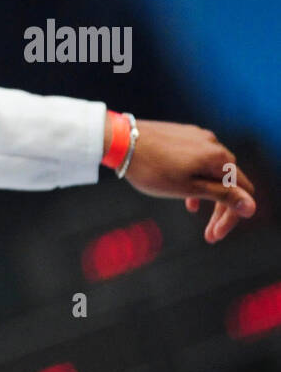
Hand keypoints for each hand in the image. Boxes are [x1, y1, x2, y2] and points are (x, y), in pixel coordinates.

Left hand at [121, 120, 255, 243]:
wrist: (120, 140)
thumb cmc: (151, 169)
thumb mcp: (187, 188)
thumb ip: (221, 196)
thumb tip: (251, 206)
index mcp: (219, 158)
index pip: (242, 191)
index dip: (232, 216)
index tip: (215, 235)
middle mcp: (214, 144)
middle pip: (229, 181)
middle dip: (220, 210)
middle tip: (208, 234)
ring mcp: (198, 137)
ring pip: (212, 170)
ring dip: (207, 195)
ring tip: (191, 209)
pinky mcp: (182, 135)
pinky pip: (197, 161)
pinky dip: (195, 179)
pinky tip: (183, 191)